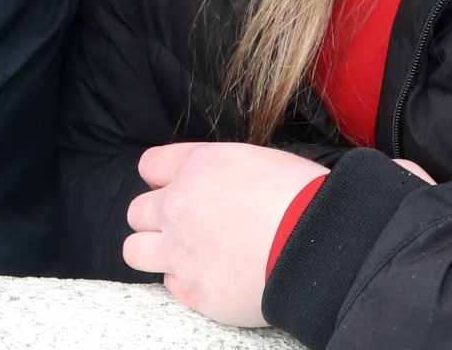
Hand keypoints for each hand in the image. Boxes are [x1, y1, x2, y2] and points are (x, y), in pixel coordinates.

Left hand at [124, 142, 327, 325]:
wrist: (316, 245)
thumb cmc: (301, 195)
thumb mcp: (256, 161)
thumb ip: (219, 171)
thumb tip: (218, 185)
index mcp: (196, 166)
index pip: (150, 166)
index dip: (163, 178)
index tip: (175, 188)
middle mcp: (178, 205)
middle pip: (137, 211)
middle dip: (156, 218)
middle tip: (185, 226)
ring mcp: (180, 251)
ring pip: (134, 251)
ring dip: (154, 251)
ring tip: (183, 255)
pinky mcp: (193, 291)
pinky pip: (169, 284)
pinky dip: (186, 281)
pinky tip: (213, 276)